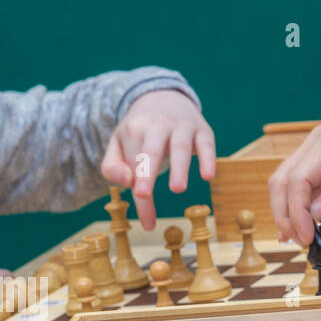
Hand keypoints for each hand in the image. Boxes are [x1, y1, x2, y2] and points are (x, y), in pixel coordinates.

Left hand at [102, 89, 215, 230]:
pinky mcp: (202, 129)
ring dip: (178, 167)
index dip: (140, 195)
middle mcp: (156, 125)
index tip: (147, 223)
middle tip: (144, 195)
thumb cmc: (139, 131)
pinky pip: (206, 143)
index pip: (134, 167)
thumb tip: (128, 184)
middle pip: (150, 149)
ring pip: (179, 145)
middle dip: (147, 172)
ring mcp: (180, 126)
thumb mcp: (118, 144)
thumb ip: (113, 167)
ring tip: (177, 189)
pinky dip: (207, 158)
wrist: (163, 98)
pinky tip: (208, 175)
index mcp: (134, 131)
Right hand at [267, 115, 320, 245]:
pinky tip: (297, 226)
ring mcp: (314, 149)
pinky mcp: (317, 161)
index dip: (296, 212)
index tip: (305, 238)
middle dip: (285, 214)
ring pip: (283, 182)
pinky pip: (296, 185)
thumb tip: (316, 213)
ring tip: (295, 238)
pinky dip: (294, 206)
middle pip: (281, 180)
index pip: (298, 179)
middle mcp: (316, 141)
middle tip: (298, 241)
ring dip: (285, 211)